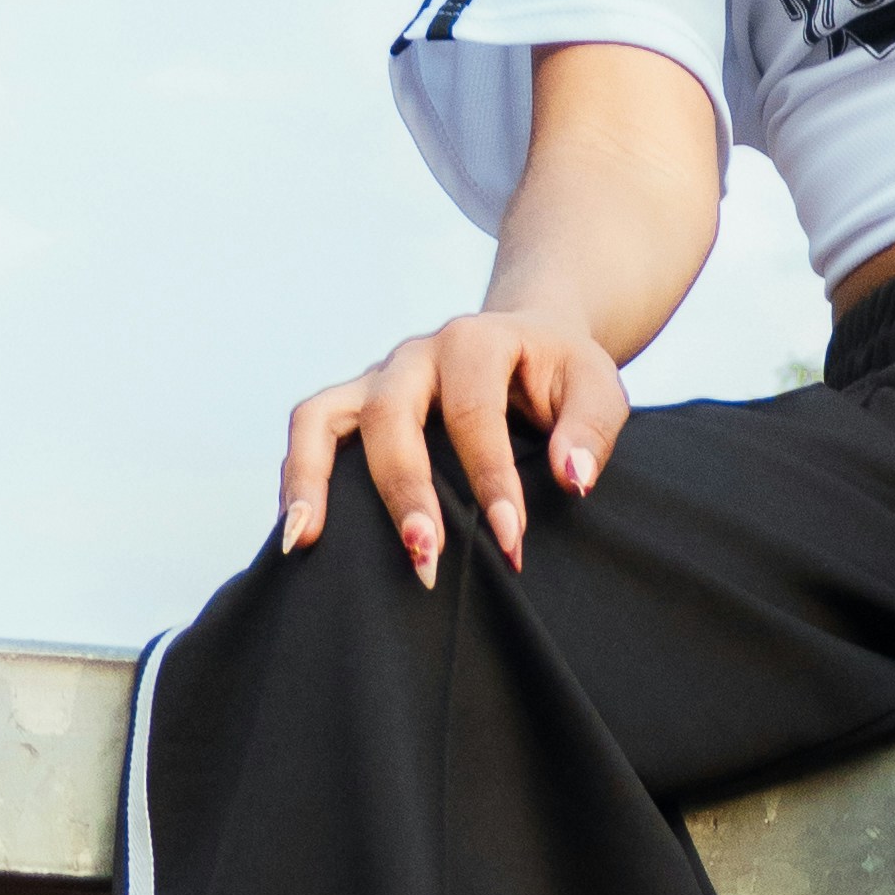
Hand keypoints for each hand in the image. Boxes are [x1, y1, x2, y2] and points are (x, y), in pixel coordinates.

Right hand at [280, 308, 631, 585]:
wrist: (528, 338)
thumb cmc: (561, 372)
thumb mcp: (598, 388)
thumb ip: (589, 429)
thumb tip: (571, 478)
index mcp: (474, 341)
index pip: (473, 411)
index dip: (489, 477)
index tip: (511, 540)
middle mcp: (414, 355)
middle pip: (389, 414)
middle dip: (403, 489)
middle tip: (425, 556)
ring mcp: (376, 378)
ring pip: (321, 416)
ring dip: (312, 479)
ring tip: (307, 541)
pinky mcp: (356, 405)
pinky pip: (309, 433)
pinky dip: (297, 479)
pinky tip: (301, 534)